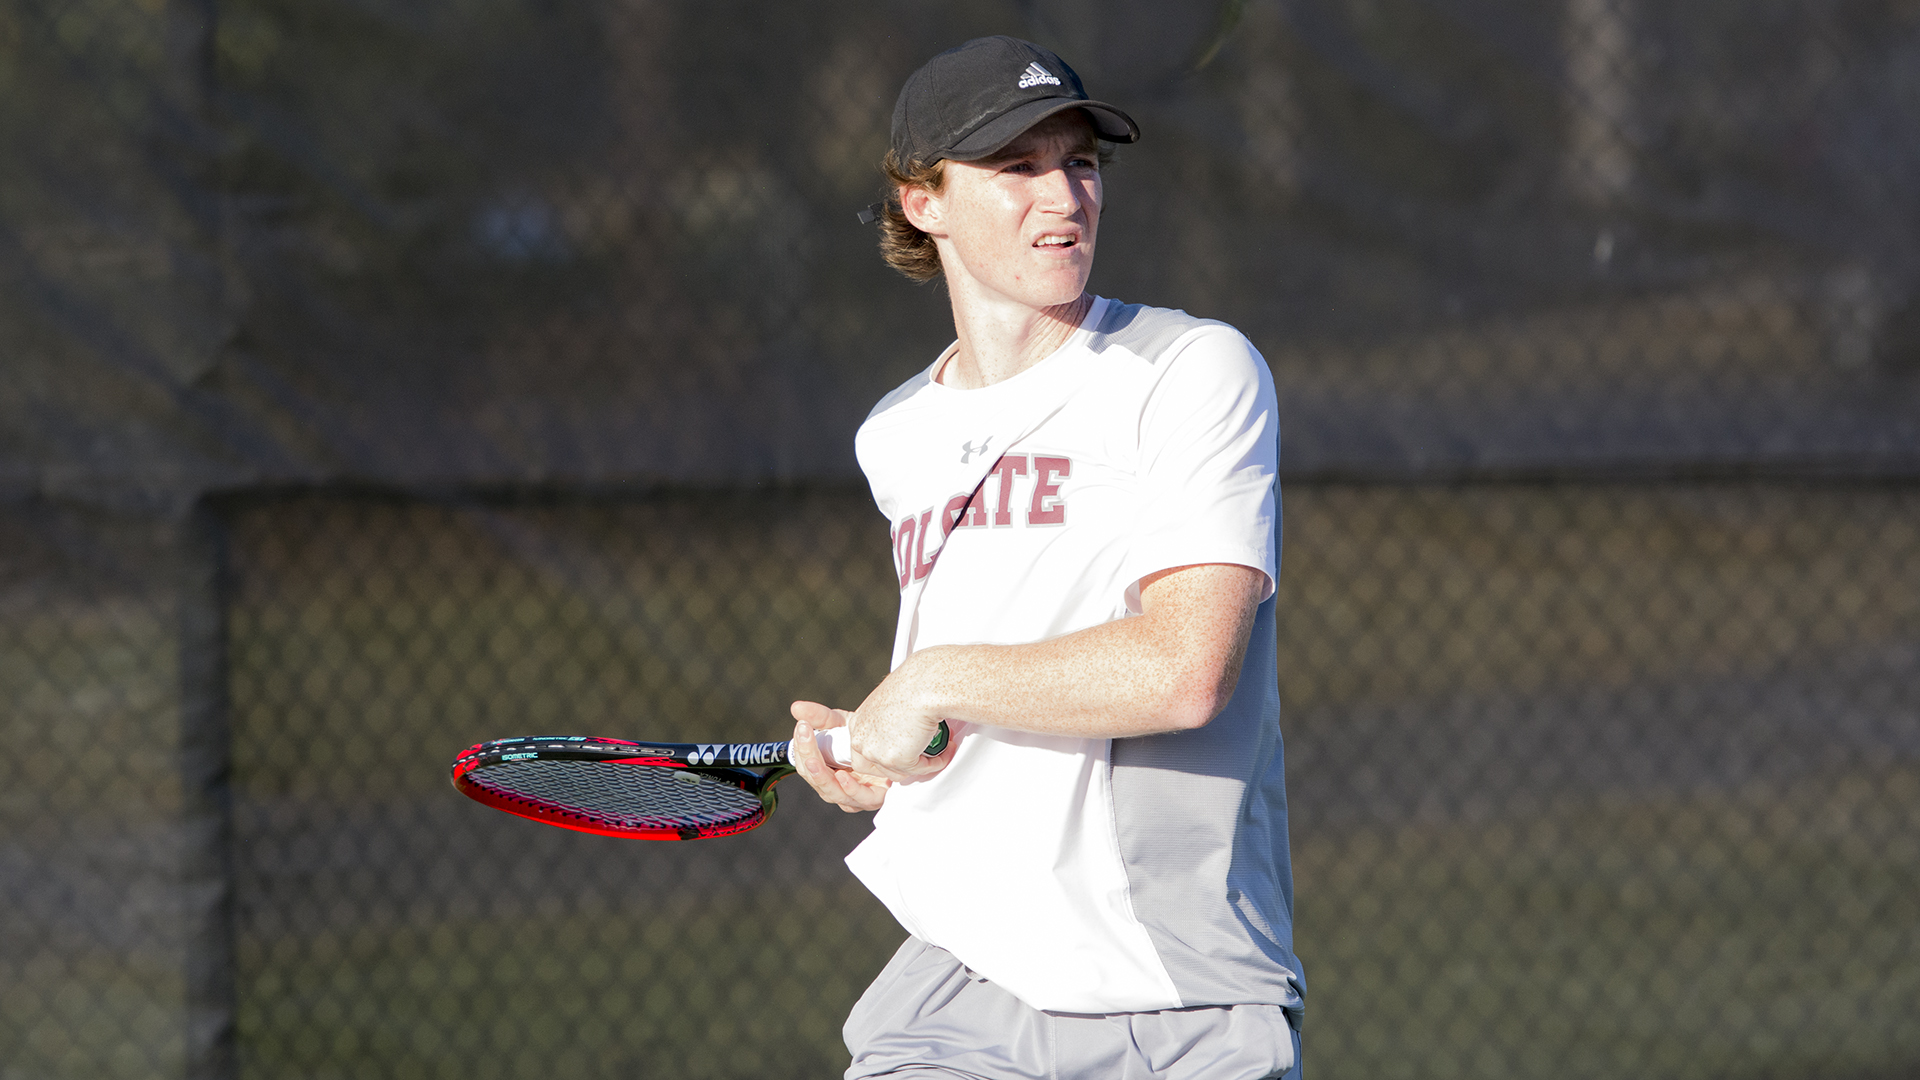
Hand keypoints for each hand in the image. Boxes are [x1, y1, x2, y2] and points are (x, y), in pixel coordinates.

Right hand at [789, 701, 889, 812]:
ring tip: (816, 761)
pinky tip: (844, 776)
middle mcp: (835, 786)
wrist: (896, 743)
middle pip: (815, 778)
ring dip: (822, 777)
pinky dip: (849, 789)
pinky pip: (858, 799)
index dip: (800, 747)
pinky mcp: (872, 799)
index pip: (804, 763)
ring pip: (831, 792)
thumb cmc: (866, 737)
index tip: (802, 726)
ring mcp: (852, 795)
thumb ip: (821, 717)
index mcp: (824, 769)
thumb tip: (795, 707)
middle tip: (805, 737)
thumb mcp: (842, 723)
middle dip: (808, 757)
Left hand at [843, 653, 958, 781]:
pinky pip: (919, 770)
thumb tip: (900, 736)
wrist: (924, 686)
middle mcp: (862, 740)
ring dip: (920, 765)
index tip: (903, 752)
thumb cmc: (912, 686)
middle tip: (920, 757)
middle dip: (901, 766)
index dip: (884, 757)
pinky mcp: (896, 760)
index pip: (863, 753)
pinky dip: (935, 763)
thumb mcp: (889, 704)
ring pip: (900, 773)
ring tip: (936, 752)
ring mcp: (877, 752)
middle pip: (878, 769)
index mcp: (858, 725)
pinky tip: (945, 750)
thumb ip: (887, 724)